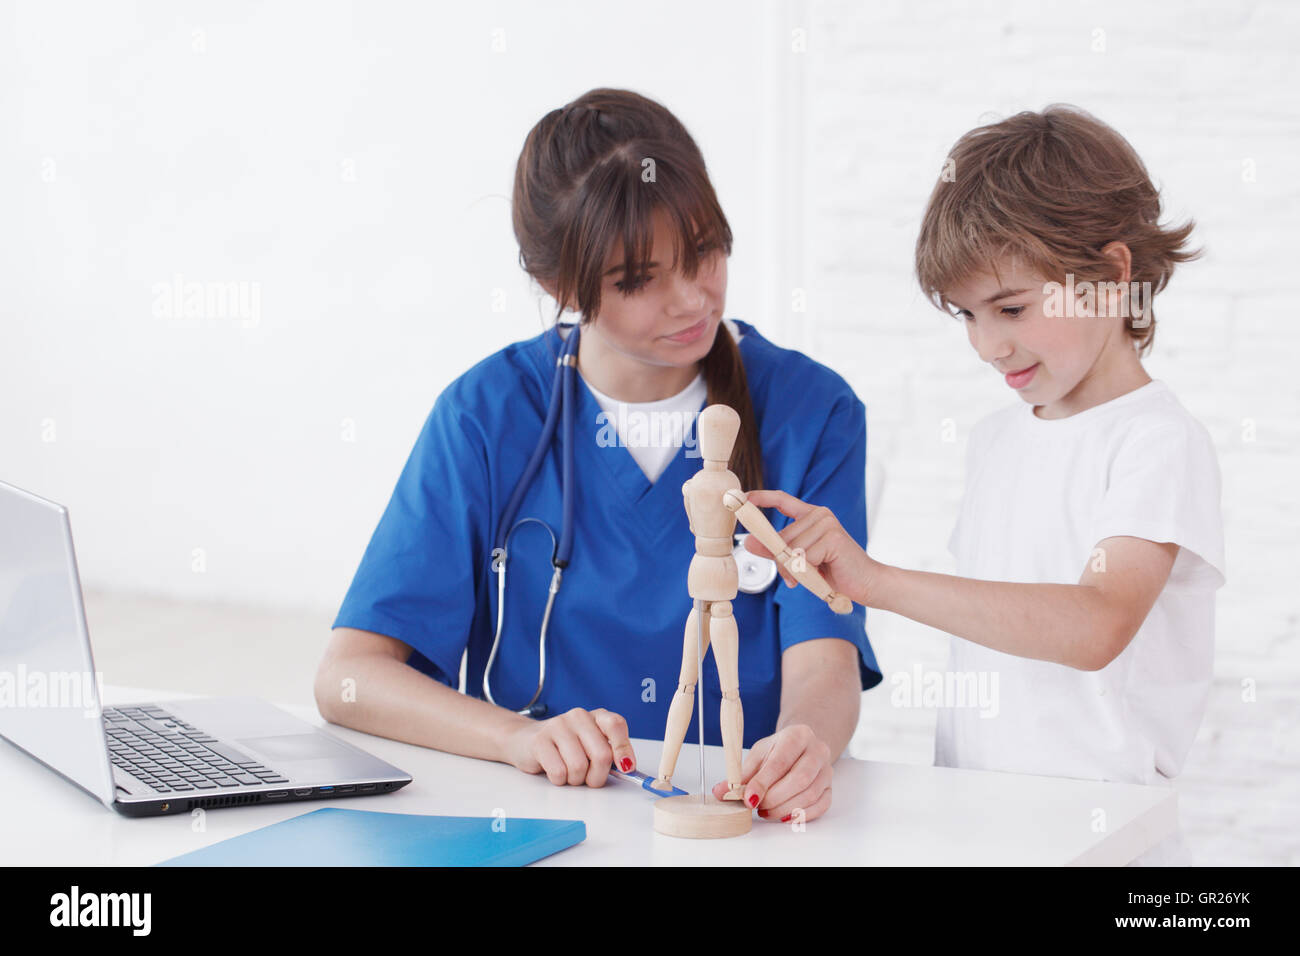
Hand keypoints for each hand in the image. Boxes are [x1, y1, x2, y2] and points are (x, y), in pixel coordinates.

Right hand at [504, 707, 636, 786]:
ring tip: (568, 772)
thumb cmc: (564, 747)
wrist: (524, 740)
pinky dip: (559, 780)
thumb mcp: (590, 745)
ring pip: (579, 767)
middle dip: (597, 776)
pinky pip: (559, 772)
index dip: (624, 749)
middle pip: (601, 755)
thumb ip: (609, 752)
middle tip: (589, 778)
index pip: (616, 725)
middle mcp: (578, 716)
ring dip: (575, 780)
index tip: (625, 767)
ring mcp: (558, 726)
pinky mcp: (540, 740)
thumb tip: (628, 767)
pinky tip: (554, 771)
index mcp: (595, 716)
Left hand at [711, 723, 832, 822]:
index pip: (780, 762)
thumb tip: (721, 792)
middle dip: (774, 798)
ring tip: (766, 811)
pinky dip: (801, 815)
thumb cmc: (779, 750)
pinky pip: (820, 806)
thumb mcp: (759, 754)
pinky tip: (785, 816)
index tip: (748, 798)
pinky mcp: (830, 787)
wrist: (802, 747)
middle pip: (799, 779)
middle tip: (757, 806)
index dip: (763, 783)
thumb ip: (741, 774)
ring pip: (810, 795)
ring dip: (784, 809)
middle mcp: (817, 750)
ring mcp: (827, 770)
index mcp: (797, 735)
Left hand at [743, 489, 880, 606]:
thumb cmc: (834, 571)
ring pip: (791, 549)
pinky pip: (804, 558)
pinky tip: (825, 572)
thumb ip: (776, 549)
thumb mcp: (799, 560)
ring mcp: (827, 524)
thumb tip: (749, 541)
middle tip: (795, 575)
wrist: (867, 583)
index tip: (744, 498)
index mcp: (812, 515)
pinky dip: (808, 572)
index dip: (761, 498)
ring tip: (812, 575)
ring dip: (796, 570)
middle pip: (780, 537)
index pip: (781, 500)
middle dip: (781, 561)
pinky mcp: (833, 538)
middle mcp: (820, 515)